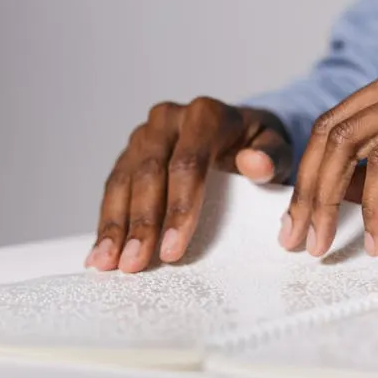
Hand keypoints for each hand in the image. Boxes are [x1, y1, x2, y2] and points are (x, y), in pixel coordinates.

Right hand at [87, 98, 291, 271]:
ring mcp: (144, 136)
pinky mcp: (129, 154)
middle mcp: (168, 120)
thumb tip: (256, 164)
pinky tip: (101, 251)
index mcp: (204, 115)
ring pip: (122, 181)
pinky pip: (112, 189)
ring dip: (115, 225)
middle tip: (136, 263)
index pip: (187, 163)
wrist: (241, 133)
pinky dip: (107, 221)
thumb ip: (271, 156)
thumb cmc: (258, 146)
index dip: (179, 209)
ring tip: (109, 262)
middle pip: (149, 174)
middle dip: (142, 223)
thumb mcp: (276, 148)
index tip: (173, 248)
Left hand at [277, 49, 377, 256]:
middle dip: (306, 192)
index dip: (308, 174)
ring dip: (327, 202)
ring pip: (348, 145)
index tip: (296, 218)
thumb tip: (328, 195)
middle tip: (296, 238)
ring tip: (324, 244)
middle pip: (330, 132)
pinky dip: (373, 207)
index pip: (335, 124)